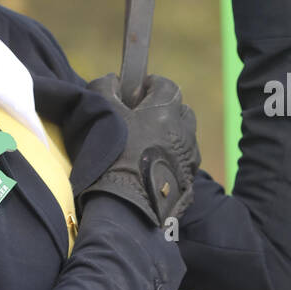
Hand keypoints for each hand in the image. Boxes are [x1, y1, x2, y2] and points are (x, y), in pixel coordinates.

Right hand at [78, 72, 200, 229]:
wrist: (124, 209)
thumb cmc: (111, 157)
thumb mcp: (101, 114)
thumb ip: (104, 88)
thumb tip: (112, 80)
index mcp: (165, 113)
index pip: (167, 86)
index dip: (151, 84)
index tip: (136, 92)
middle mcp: (184, 133)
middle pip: (182, 111)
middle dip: (165, 110)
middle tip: (142, 119)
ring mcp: (189, 160)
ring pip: (184, 138)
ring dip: (170, 136)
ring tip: (146, 146)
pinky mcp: (188, 183)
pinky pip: (183, 162)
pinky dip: (171, 160)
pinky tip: (150, 169)